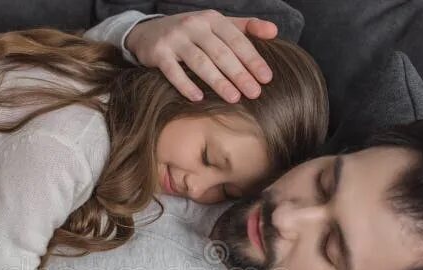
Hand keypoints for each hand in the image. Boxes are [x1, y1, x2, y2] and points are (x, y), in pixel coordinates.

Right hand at [125, 10, 277, 102]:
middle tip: (255, 93)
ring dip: (218, 81)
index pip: (237, 40)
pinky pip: (173, 71)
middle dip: (239, 74)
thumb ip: (245, 27)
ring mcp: (175, 39)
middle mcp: (194, 26)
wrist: (148, 32)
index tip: (267, 78)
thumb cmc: (191, 33)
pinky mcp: (158, 53)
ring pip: (200, 62)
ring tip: (234, 98)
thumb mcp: (217, 25)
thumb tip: (274, 32)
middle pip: (221, 52)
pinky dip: (186, 85)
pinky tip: (198, 98)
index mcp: (212, 19)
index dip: (253, 59)